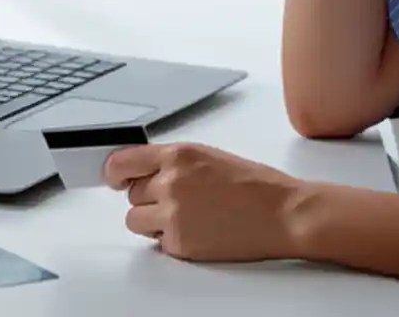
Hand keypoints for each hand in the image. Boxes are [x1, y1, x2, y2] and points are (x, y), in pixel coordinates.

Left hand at [105, 143, 307, 261]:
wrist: (284, 213)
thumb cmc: (258, 186)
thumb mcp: (211, 157)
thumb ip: (175, 163)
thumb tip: (146, 171)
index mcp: (179, 155)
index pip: (122, 161)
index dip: (115, 173)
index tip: (114, 178)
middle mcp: (171, 182)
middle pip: (131, 194)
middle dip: (148, 198)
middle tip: (177, 201)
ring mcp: (173, 214)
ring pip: (135, 220)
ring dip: (153, 220)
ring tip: (186, 218)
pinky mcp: (179, 242)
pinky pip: (157, 242)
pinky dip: (171, 240)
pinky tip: (198, 232)